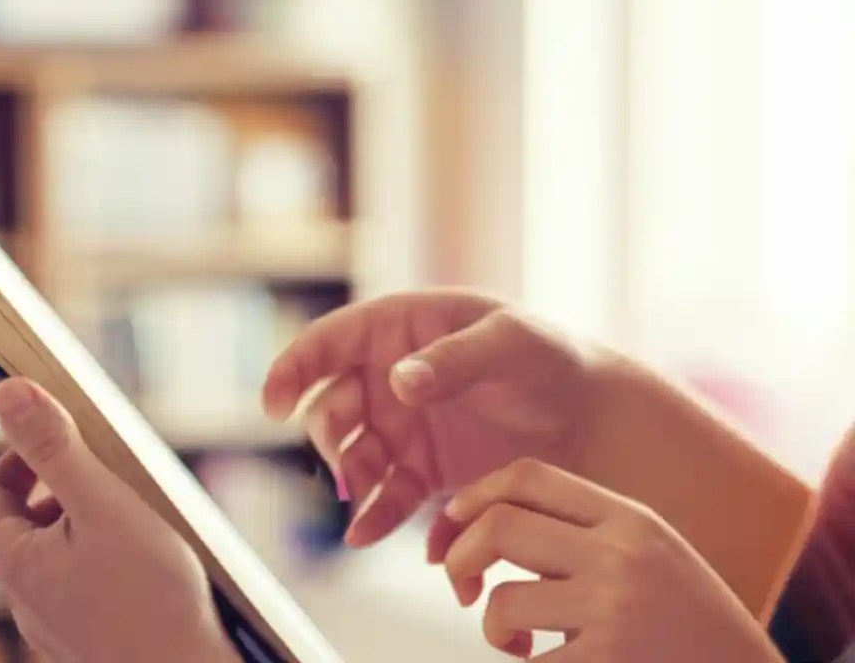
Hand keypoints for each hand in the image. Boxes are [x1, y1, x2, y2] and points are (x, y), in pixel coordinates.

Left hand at [0, 378, 237, 662]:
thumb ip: (55, 448)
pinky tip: (154, 565)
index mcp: (17, 566)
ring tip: (140, 517)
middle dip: (63, 489)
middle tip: (111, 474)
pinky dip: (109, 565)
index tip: (65, 440)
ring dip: (89, 526)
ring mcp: (61, 630)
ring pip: (60, 559)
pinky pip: (87, 590)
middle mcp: (29, 605)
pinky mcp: (94, 645)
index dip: (19, 457)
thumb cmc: (154, 598)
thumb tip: (8, 391)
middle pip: (26, 526)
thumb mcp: (104, 504)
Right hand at [262, 290, 596, 544]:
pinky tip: (369, 536)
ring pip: (351, 455)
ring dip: (348, 481)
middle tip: (349, 469)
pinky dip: (375, 518)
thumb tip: (396, 381)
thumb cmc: (550, 359)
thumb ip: (453, 360)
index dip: (292, 370)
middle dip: (328, 439)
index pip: (328, 343)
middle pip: (330, 407)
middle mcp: (387, 377)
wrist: (591, 416)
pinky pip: (385, 497)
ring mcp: (400, 425)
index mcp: (397, 328)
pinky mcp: (420, 470)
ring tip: (362, 508)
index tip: (274, 405)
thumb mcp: (509, 345)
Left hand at [434, 458, 783, 661]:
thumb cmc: (691, 628)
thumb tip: (481, 519)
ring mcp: (614, 612)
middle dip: (459, 557)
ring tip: (521, 645)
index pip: (529, 476)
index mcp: (631, 519)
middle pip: (499, 526)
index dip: (474, 495)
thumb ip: (582, 531)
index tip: (454, 522)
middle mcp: (622, 556)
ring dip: (495, 629)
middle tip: (464, 589)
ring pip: (503, 603)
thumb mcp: (651, 554)